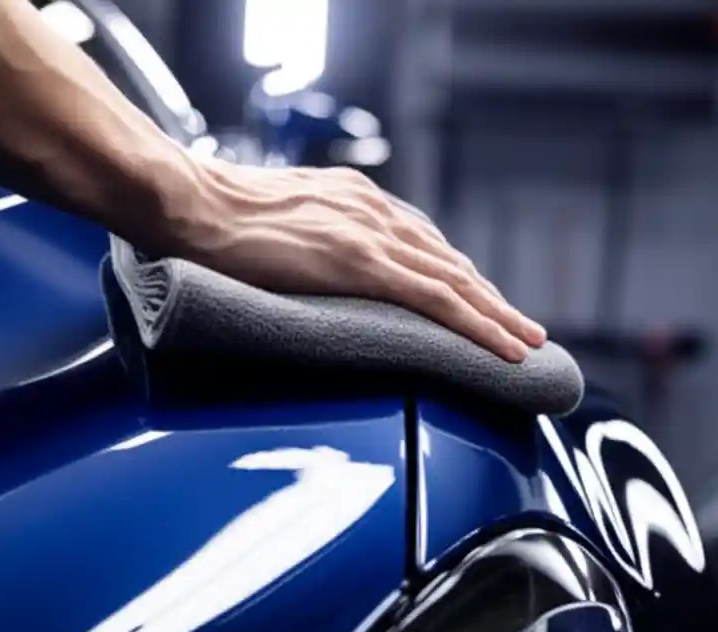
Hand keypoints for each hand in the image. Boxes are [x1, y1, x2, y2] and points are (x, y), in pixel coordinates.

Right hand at [157, 158, 545, 362]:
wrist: (191, 204)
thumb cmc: (215, 217)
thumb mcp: (278, 219)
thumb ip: (309, 238)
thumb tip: (312, 264)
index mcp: (354, 199)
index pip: (422, 245)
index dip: (456, 278)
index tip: (479, 301)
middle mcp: (374, 210)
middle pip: (449, 262)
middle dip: (490, 299)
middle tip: (524, 328)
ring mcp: (372, 234)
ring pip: (457, 281)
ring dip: (498, 316)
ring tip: (526, 343)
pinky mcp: (363, 262)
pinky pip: (438, 299)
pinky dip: (479, 324)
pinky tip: (503, 347)